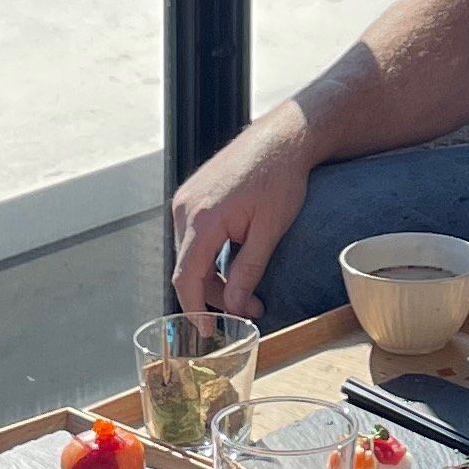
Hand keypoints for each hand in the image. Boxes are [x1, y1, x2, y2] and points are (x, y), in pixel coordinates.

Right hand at [168, 103, 312, 330]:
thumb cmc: (280, 177)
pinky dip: (211, 255)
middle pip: (188, 268)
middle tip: (251, 307)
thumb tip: (237, 307)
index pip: (186, 277)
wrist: (284, 137)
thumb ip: (249, 272)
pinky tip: (236, 259)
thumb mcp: (269, 231)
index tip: (207, 331)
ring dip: (213, 275)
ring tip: (248, 287)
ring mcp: (185, 199)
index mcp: (202, 218)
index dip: (194, 309)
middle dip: (214, 294)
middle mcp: (185, 208)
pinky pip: (193, 236)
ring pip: (190, 254)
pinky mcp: (192, 195)